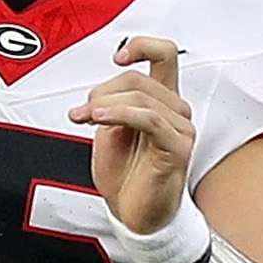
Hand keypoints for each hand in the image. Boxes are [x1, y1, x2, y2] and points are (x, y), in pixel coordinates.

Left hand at [71, 36, 194, 233]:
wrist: (134, 217)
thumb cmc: (126, 177)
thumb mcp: (109, 132)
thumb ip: (112, 104)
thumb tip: (103, 91)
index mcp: (162, 102)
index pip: (165, 55)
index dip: (142, 46)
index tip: (118, 56)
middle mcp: (175, 111)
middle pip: (139, 78)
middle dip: (102, 90)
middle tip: (82, 111)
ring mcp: (180, 129)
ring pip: (141, 96)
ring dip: (103, 103)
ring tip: (83, 117)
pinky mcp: (177, 148)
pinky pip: (150, 119)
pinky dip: (119, 113)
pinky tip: (98, 118)